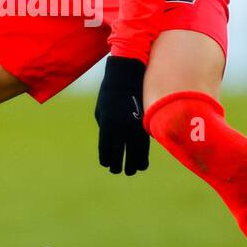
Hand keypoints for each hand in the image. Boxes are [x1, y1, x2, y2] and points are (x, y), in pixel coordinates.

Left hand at [94, 55, 148, 174]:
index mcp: (106, 126)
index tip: (107, 164)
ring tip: (131, 171)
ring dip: (132, 165)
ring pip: (135, 154)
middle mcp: (120, 129)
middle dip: (118, 166)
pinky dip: (143, 157)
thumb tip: (111, 146)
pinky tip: (142, 164)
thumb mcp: (101, 111)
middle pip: (119, 156)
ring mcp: (134, 127)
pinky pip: (145, 146)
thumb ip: (104, 128)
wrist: (127, 76)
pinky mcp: (145, 124)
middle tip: (118, 171)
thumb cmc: (110, 93)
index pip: (106, 151)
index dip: (106, 161)